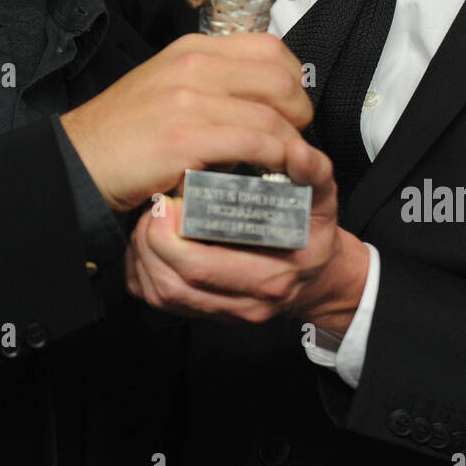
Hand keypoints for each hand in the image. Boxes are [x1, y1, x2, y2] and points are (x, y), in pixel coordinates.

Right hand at [61, 32, 319, 212]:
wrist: (79, 160)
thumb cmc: (124, 134)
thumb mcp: (168, 87)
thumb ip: (211, 85)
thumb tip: (260, 102)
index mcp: (193, 49)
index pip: (270, 49)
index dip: (293, 81)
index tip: (291, 110)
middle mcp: (194, 64)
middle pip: (281, 79)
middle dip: (300, 115)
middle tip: (294, 141)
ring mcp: (189, 99)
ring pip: (273, 114)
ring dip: (293, 144)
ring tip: (290, 165)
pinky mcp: (186, 137)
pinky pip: (255, 143)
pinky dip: (276, 160)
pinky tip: (274, 174)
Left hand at [125, 149, 369, 335]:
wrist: (319, 276)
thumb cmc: (313, 232)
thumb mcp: (322, 199)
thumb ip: (313, 173)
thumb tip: (297, 151)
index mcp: (271, 276)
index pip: (202, 265)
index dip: (172, 234)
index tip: (169, 201)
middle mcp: (246, 304)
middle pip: (173, 285)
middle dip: (151, 243)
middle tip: (154, 207)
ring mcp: (225, 313)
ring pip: (162, 295)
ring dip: (144, 257)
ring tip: (150, 222)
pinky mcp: (207, 313)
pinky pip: (160, 301)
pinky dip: (144, 272)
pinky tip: (150, 244)